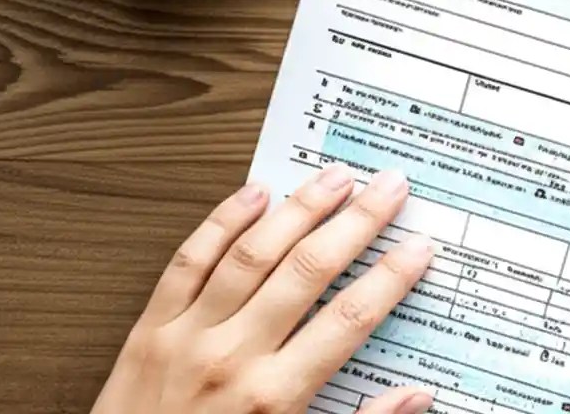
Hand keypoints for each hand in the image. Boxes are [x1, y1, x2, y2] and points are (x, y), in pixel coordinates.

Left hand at [92, 165, 435, 413]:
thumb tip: (415, 397)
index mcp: (276, 397)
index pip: (350, 319)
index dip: (390, 277)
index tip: (418, 248)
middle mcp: (234, 358)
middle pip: (308, 271)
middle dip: (356, 222)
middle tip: (388, 188)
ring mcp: (189, 336)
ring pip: (253, 254)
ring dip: (299, 209)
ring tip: (334, 177)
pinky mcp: (151, 328)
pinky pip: (189, 261)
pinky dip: (221, 222)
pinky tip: (253, 193)